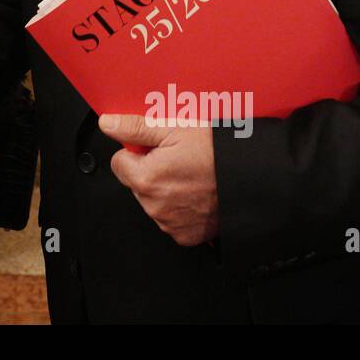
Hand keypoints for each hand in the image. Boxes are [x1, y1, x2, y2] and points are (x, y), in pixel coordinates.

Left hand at [98, 114, 218, 245]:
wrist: (251, 178)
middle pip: (135, 183)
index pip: (118, 163)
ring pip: (152, 201)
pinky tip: (195, 194)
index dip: (136, 151)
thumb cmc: (217, 153)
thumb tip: (108, 124)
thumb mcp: (174, 128)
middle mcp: (155, 205)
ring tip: (190, 176)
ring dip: (164, 190)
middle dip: (149, 171)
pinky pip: (170, 220)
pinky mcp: (185, 235)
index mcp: (146, 178)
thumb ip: (135, 128)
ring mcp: (170, 223)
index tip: (154, 148)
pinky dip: (179, 208)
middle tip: (176, 160)